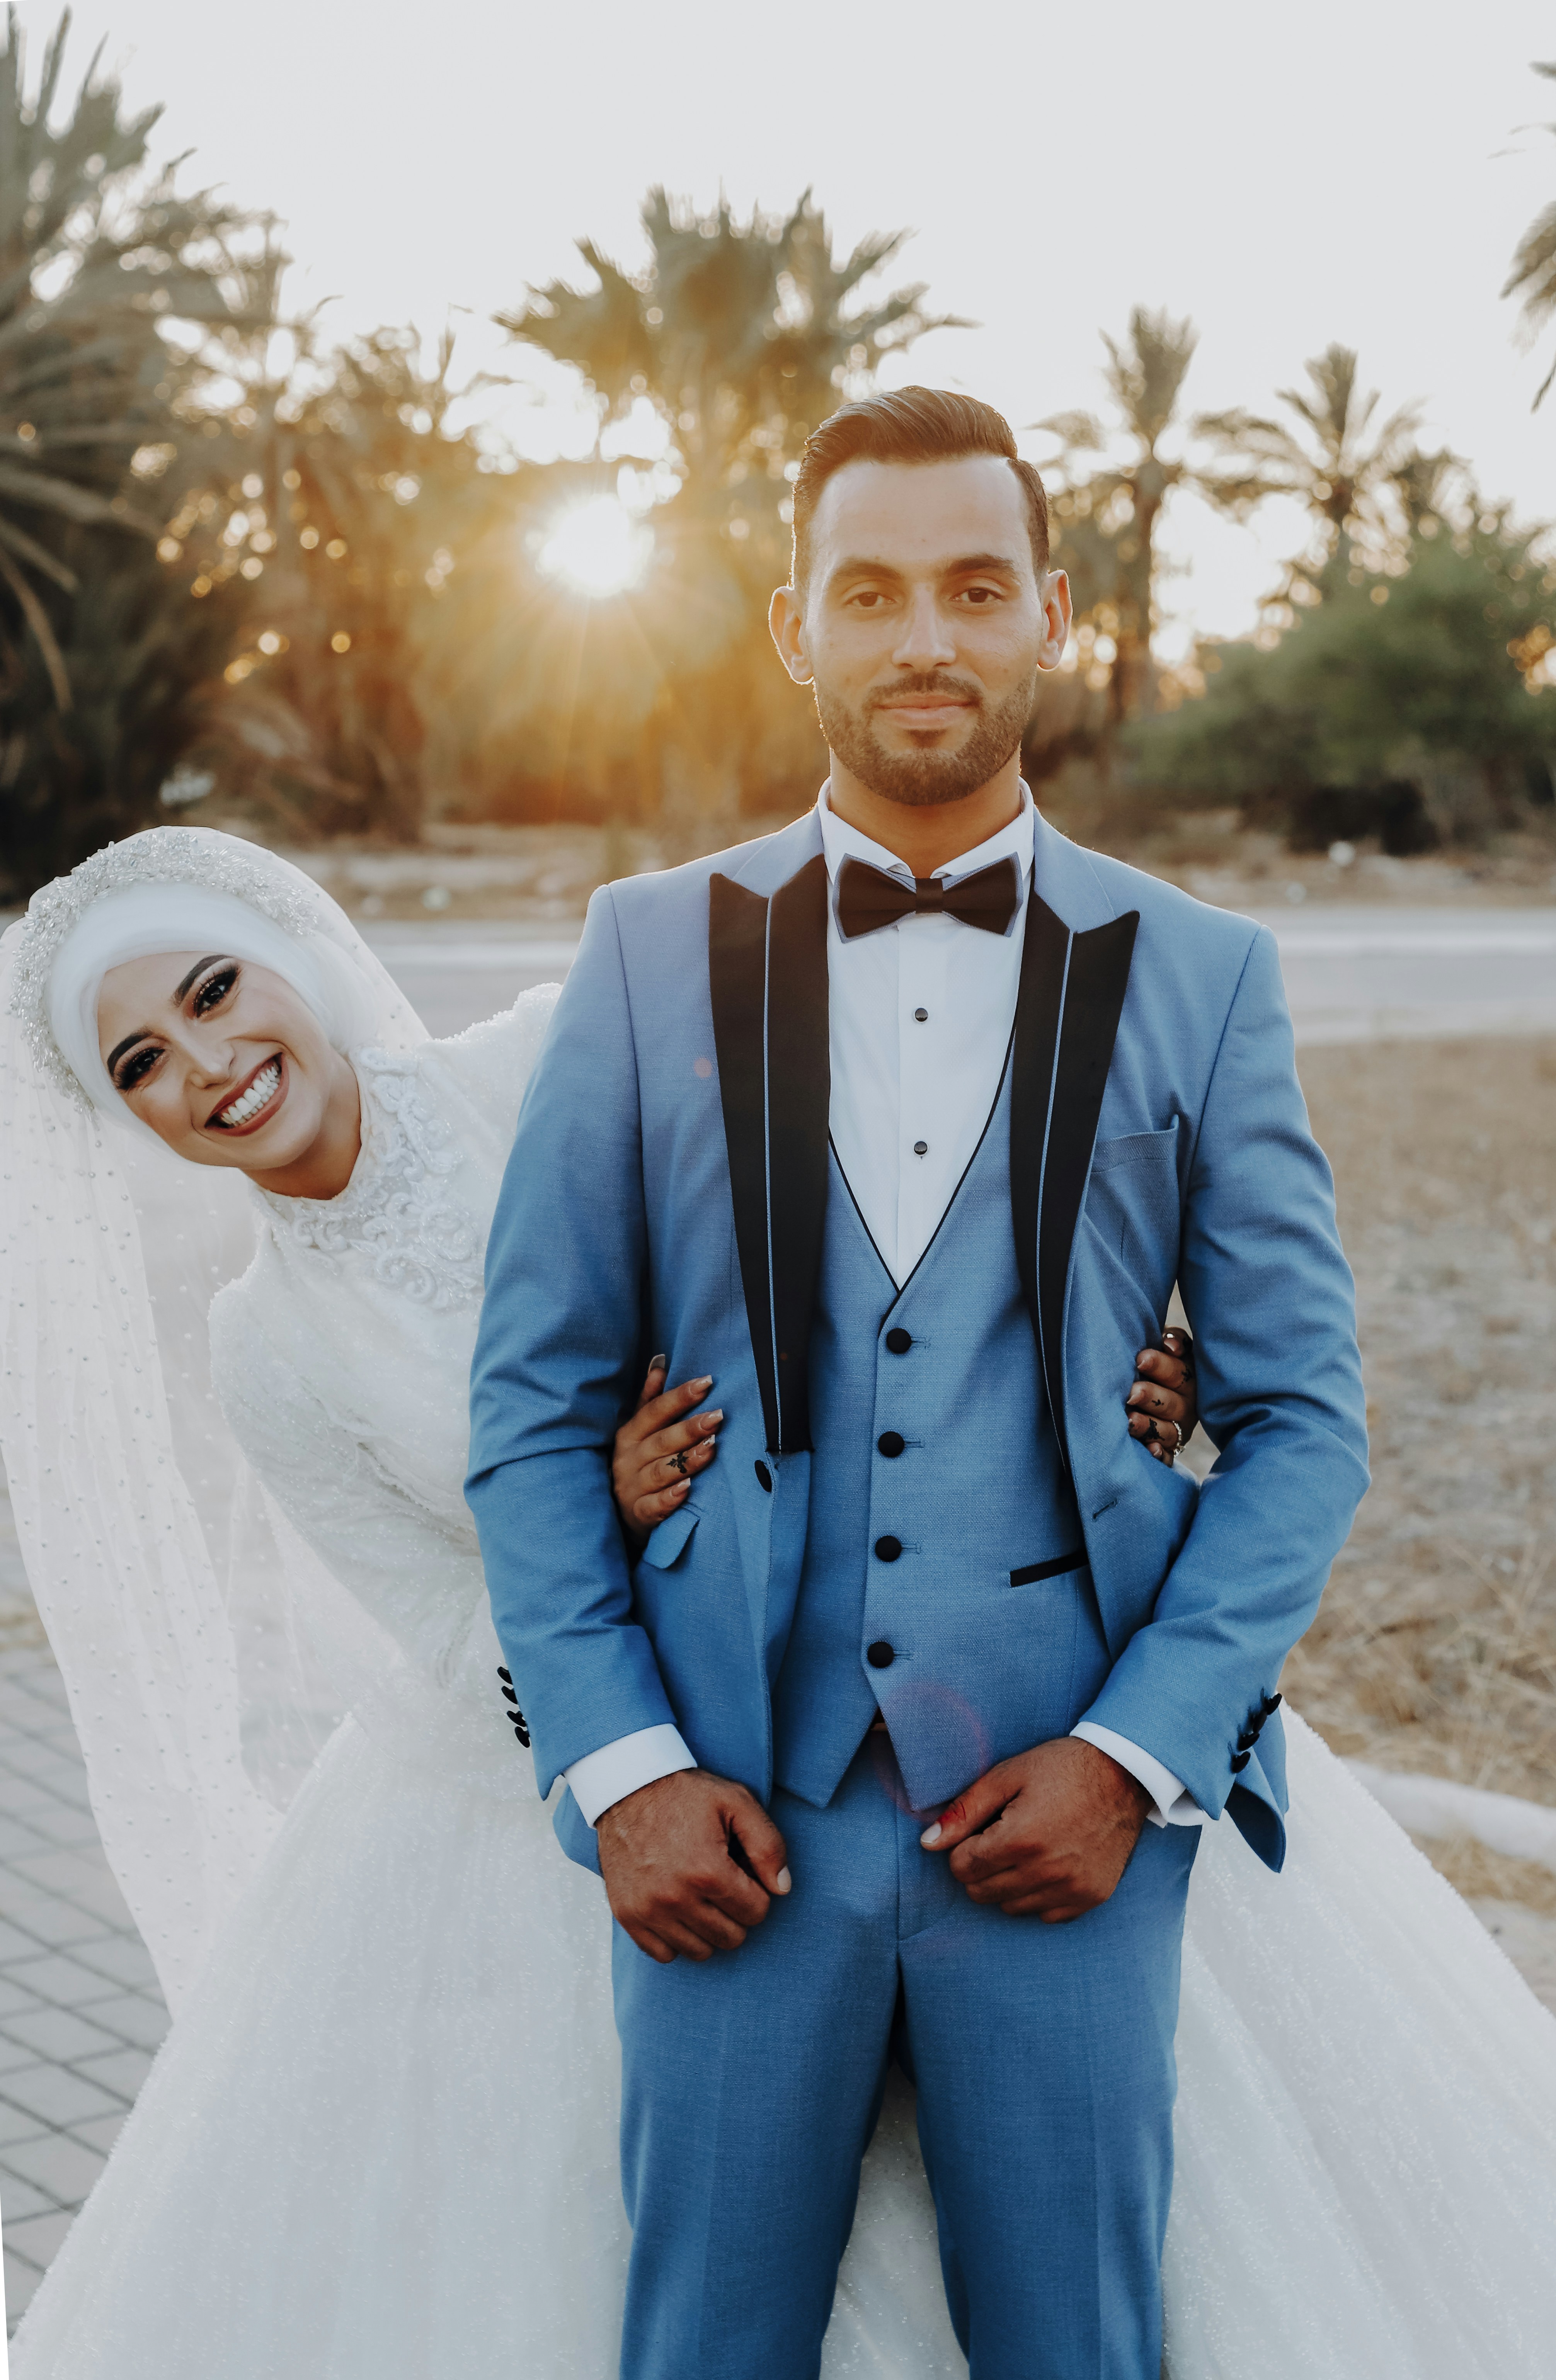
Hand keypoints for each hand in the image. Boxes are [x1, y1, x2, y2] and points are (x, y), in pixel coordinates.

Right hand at [596, 1769, 790, 1963]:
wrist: (627, 1788)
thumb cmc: (686, 1795)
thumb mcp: (736, 1802)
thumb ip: (768, 1845)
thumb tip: (782, 1889)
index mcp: (707, 1870)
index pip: (756, 1912)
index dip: (756, 1893)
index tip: (742, 1873)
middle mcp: (676, 1897)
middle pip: (731, 1937)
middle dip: (736, 1913)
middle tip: (723, 1884)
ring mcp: (648, 1910)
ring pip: (700, 1951)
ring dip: (708, 1929)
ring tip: (701, 1895)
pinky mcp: (627, 1916)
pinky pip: (664, 1954)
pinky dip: (676, 1937)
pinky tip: (677, 1909)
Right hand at [612, 1360, 721, 1546]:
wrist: (617, 1515)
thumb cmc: (637, 1466)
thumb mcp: (637, 1432)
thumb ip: (649, 1400)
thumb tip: (660, 1363)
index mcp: (629, 1434)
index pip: (655, 1411)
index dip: (680, 1396)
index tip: (707, 1382)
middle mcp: (628, 1459)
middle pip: (661, 1441)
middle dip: (690, 1428)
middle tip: (718, 1416)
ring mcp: (630, 1487)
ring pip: (660, 1472)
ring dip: (686, 1461)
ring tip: (711, 1448)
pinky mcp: (637, 1514)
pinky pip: (653, 1506)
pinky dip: (669, 1498)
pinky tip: (688, 1489)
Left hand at [919, 1738, 1149, 1922]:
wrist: (1123, 1773)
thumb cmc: (1059, 1768)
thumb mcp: (1006, 1776)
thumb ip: (964, 1811)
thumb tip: (927, 1843)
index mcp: (1021, 1838)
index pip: (963, 1868)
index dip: (963, 1849)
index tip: (979, 1832)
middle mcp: (1047, 1870)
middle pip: (982, 1892)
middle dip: (980, 1868)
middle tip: (999, 1839)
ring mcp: (1072, 1887)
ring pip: (1012, 1907)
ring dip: (1008, 1883)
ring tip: (1025, 1850)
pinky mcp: (1092, 1896)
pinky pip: (1047, 1914)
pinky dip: (1039, 1895)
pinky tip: (1048, 1864)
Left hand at [1126, 1327, 1195, 1463]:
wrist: (1155, 1394)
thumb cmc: (1155, 1362)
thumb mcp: (1164, 1348)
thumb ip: (1172, 1342)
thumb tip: (1168, 1343)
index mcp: (1189, 1376)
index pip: (1179, 1370)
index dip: (1161, 1364)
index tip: (1140, 1358)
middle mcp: (1187, 1404)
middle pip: (1171, 1401)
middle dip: (1151, 1395)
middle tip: (1132, 1392)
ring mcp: (1179, 1428)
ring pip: (1167, 1429)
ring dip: (1149, 1426)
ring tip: (1130, 1420)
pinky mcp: (1171, 1448)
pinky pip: (1167, 1456)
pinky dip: (1160, 1455)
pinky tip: (1150, 1450)